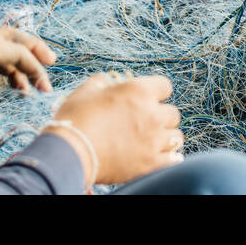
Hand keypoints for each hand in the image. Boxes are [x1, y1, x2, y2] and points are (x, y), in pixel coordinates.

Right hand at [43, 74, 183, 185]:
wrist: (69, 153)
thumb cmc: (75, 119)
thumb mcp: (86, 90)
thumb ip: (103, 82)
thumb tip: (107, 80)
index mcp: (139, 91)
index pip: (165, 86)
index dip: (156, 92)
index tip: (148, 99)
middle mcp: (152, 114)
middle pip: (173, 113)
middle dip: (161, 117)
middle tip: (147, 123)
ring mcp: (154, 140)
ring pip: (176, 137)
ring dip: (166, 138)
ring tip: (153, 142)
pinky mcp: (151, 164)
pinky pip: (174, 160)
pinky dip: (169, 158)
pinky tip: (160, 157)